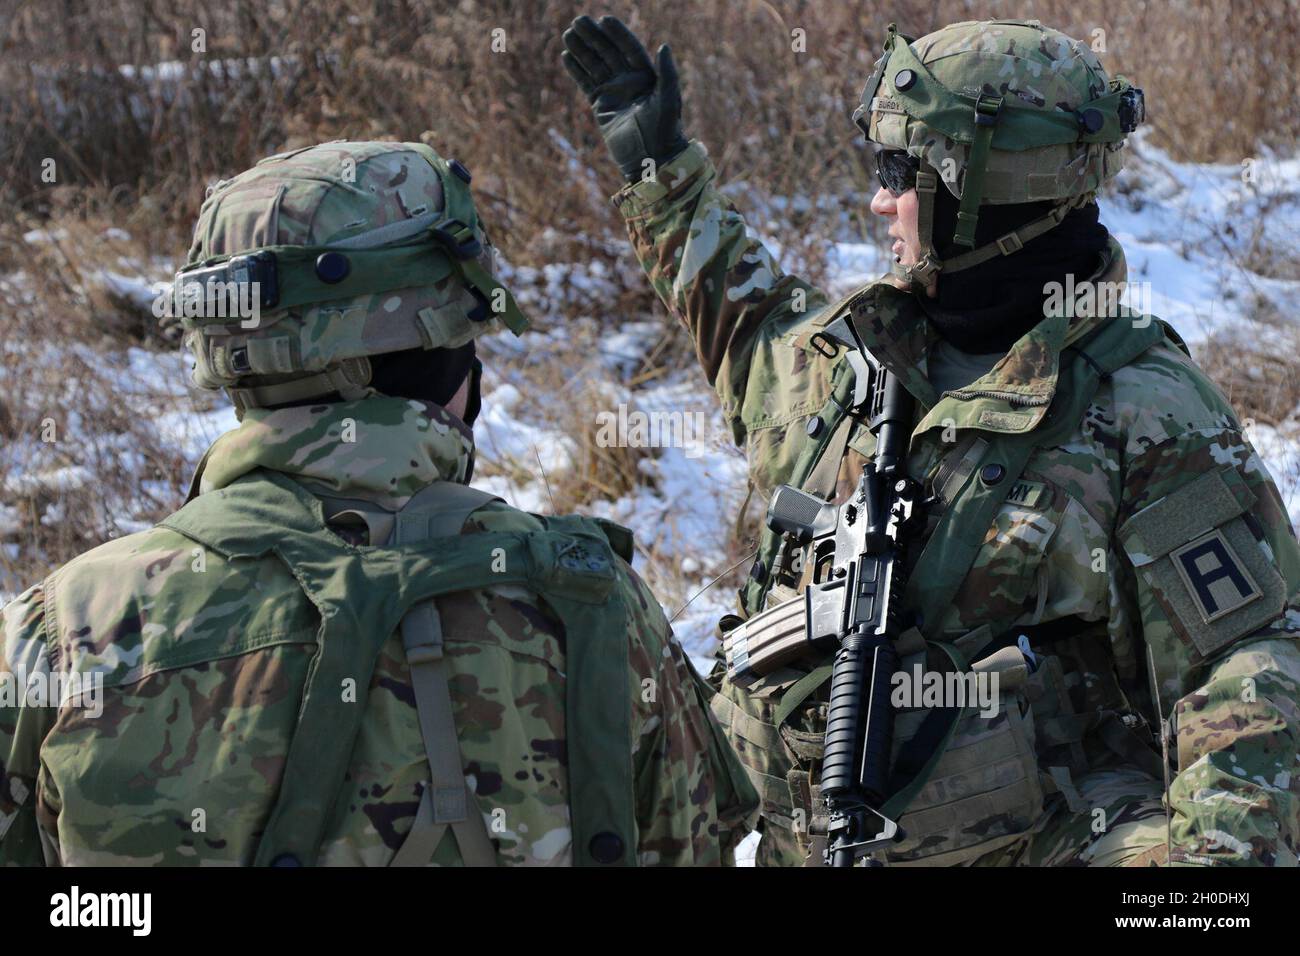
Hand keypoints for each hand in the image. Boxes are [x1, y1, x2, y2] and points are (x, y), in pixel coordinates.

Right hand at [562, 14, 687, 182]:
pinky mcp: (601, 106)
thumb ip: (668, 73)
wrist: (650, 159)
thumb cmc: (665, 131)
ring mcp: (614, 93)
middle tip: (578, 20)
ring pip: (595, 65)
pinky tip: (566, 55)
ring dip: (582, 49)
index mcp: (647, 76)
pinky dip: (576, 70)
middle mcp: (629, 81)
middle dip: (594, 37)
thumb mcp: (668, 100)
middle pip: (608, 52)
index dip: (617, 34)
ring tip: (568, 33)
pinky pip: (586, 83)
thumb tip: (664, 46)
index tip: (604, 19)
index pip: (629, 48)